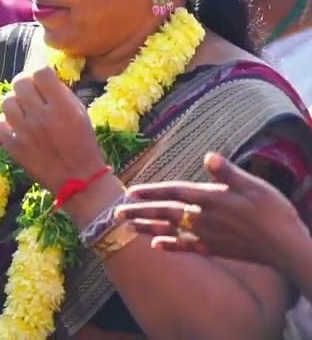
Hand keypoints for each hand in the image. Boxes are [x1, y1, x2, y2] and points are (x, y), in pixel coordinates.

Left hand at [0, 67, 106, 195]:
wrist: (77, 179)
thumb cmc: (83, 144)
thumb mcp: (81, 113)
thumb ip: (62, 94)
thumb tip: (44, 77)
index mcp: (62, 107)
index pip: (41, 72)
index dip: (42, 72)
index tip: (44, 79)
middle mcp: (40, 116)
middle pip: (20, 83)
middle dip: (26, 83)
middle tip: (31, 91)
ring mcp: (24, 131)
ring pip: (7, 101)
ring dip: (16, 102)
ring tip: (24, 109)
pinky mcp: (13, 146)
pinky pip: (1, 123)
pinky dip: (8, 122)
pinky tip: (18, 125)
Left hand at [116, 152, 308, 271]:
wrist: (288, 249)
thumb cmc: (274, 213)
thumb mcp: (255, 186)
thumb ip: (228, 172)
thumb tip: (208, 155)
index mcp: (212, 198)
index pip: (175, 192)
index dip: (152, 191)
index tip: (130, 192)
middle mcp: (205, 218)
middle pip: (166, 213)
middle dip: (140, 211)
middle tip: (116, 213)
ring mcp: (209, 235)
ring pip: (172, 230)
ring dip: (148, 227)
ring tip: (127, 226)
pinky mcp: (217, 249)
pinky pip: (188, 247)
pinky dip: (171, 246)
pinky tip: (155, 245)